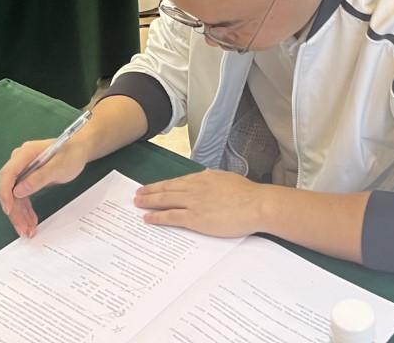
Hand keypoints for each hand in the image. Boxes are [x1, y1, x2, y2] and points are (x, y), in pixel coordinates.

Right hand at [0, 138, 88, 237]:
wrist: (79, 150)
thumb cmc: (71, 154)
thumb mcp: (58, 167)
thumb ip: (38, 178)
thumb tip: (17, 191)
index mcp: (25, 154)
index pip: (7, 174)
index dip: (5, 193)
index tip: (9, 210)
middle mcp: (20, 161)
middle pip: (10, 188)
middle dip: (15, 210)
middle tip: (23, 228)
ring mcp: (24, 170)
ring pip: (16, 195)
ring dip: (20, 213)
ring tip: (28, 230)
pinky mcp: (28, 178)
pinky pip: (23, 195)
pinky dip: (26, 209)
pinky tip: (31, 220)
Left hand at [134, 170, 269, 238]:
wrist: (256, 205)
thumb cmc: (247, 194)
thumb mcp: (226, 178)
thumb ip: (212, 178)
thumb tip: (204, 176)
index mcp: (203, 178)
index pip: (177, 181)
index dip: (161, 184)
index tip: (151, 186)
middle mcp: (195, 188)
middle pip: (166, 189)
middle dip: (150, 191)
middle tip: (137, 194)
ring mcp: (194, 203)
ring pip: (165, 201)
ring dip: (149, 202)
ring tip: (137, 203)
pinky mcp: (195, 218)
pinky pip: (171, 216)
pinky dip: (157, 217)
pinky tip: (148, 218)